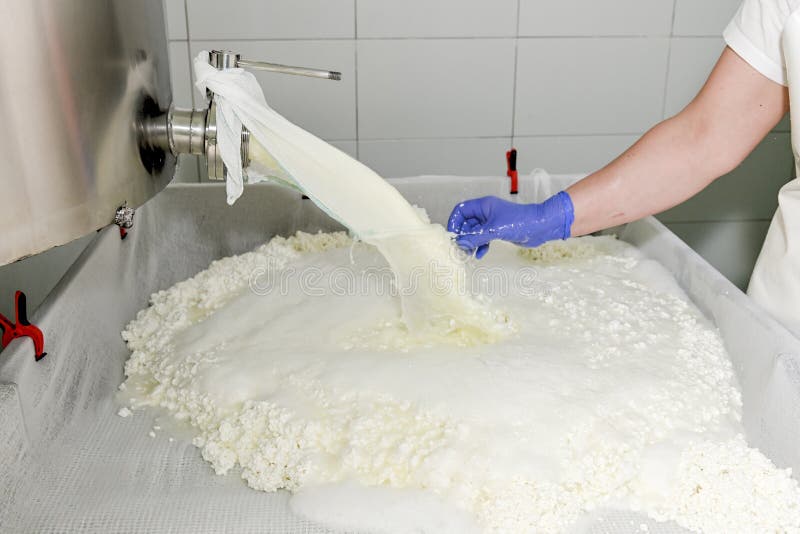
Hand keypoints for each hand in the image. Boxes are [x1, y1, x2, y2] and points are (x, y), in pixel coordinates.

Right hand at [447, 192, 574, 257]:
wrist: (541, 226)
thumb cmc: (520, 221)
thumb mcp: (494, 230)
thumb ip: (476, 237)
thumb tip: (460, 244)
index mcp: (483, 205)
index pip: (461, 210)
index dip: (454, 221)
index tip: (452, 235)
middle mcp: (486, 212)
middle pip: (466, 222)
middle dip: (462, 235)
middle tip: (460, 248)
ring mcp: (492, 222)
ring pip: (475, 232)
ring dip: (471, 242)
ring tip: (468, 253)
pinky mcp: (498, 231)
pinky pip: (484, 238)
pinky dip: (481, 246)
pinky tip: (481, 254)